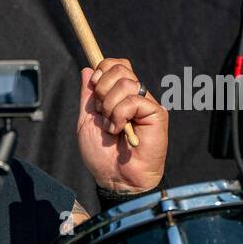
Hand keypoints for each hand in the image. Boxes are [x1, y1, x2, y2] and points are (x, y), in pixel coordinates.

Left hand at [76, 57, 167, 192]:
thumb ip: (88, 96)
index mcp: (119, 96)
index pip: (116, 65)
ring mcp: (146, 104)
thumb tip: (88, 69)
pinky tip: (120, 132)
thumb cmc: (102, 155)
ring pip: (126, 83)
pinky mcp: (156, 113)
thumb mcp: (87, 121)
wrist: (115, 178)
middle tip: (102, 114)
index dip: (102, 69)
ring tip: (112, 127)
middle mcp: (135, 97)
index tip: (93, 86)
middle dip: (102, 90)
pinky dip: (119, 116)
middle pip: (120, 68)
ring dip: (110, 108)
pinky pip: (133, 101)